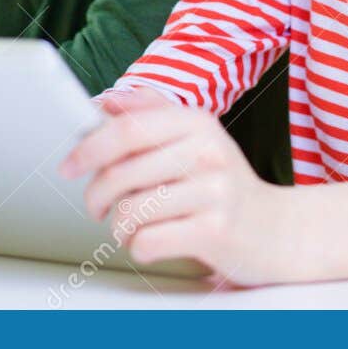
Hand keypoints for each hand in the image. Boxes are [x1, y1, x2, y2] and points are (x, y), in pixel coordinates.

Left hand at [59, 87, 284, 284]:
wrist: (279, 230)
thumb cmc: (224, 186)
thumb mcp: (195, 138)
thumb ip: (151, 115)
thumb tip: (106, 101)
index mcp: (197, 122)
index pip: (128, 129)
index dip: (89, 148)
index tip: (67, 166)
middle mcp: (208, 151)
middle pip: (121, 173)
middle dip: (97, 196)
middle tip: (99, 207)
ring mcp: (215, 191)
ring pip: (130, 211)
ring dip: (120, 227)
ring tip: (132, 227)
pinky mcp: (216, 231)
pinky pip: (148, 241)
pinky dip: (141, 248)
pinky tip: (155, 242)